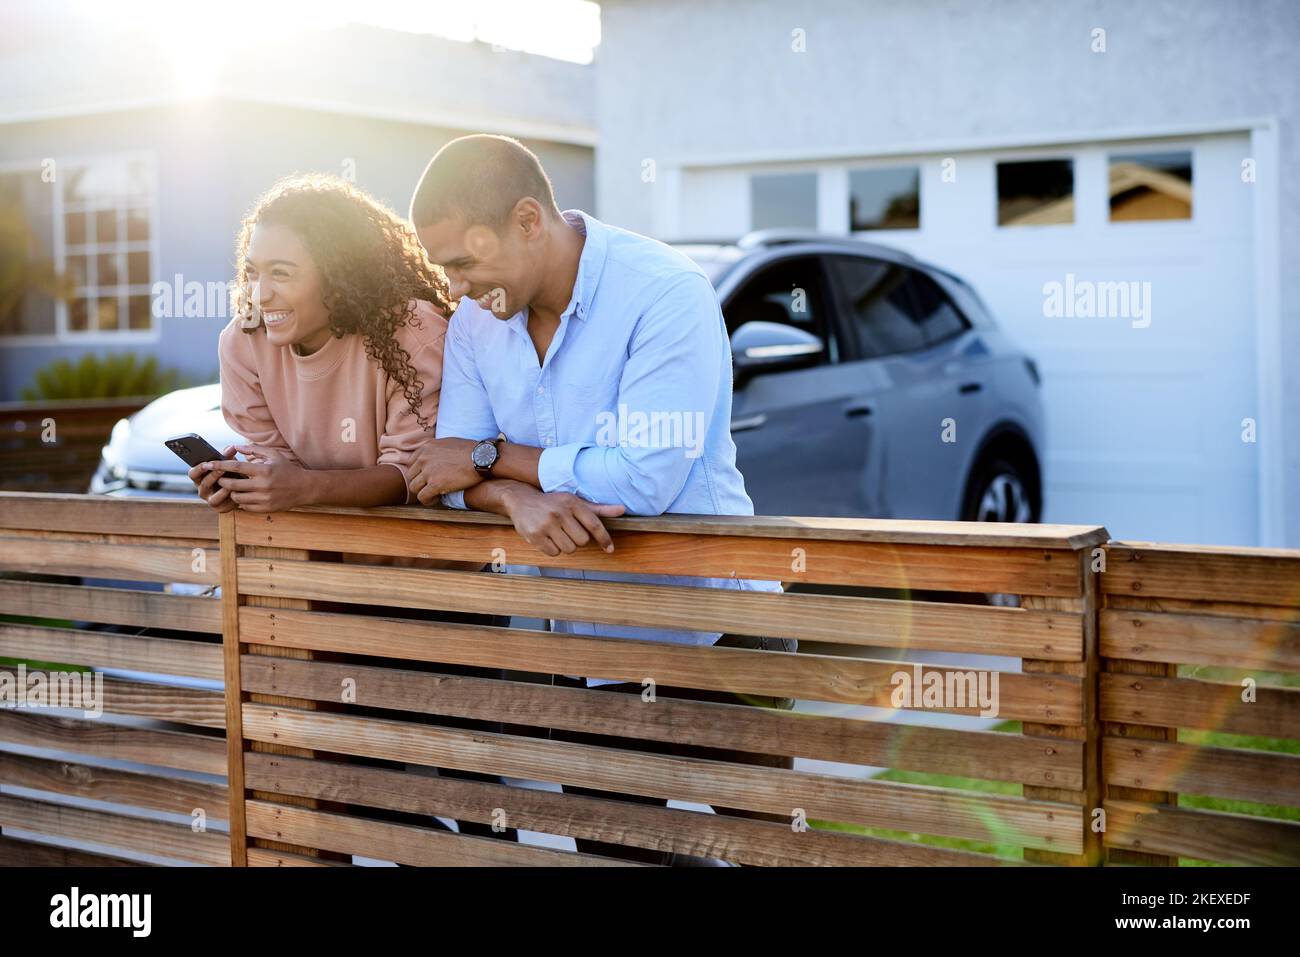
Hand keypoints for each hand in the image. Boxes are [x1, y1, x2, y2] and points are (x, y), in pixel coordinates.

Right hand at [188, 444, 237, 512]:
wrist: (242, 491)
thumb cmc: (231, 474)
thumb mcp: (228, 464)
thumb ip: (228, 456)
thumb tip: (232, 447)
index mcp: (200, 477)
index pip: (193, 473)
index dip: (198, 468)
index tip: (206, 463)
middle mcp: (202, 489)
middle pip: (203, 483)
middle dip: (213, 475)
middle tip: (221, 468)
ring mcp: (209, 499)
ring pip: (212, 495)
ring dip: (221, 486)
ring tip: (230, 480)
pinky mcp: (219, 507)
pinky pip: (222, 502)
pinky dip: (227, 496)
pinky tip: (234, 490)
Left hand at [203, 444, 311, 513]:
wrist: (305, 488)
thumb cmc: (287, 470)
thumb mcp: (274, 455)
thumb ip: (254, 449)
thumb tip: (235, 446)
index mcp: (264, 470)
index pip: (236, 466)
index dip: (220, 465)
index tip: (207, 463)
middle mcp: (263, 485)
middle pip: (232, 484)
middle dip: (222, 481)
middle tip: (221, 478)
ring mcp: (264, 499)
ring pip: (237, 497)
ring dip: (232, 492)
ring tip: (234, 487)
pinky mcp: (266, 509)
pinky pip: (245, 506)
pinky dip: (241, 501)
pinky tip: (245, 496)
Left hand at [408, 437, 480, 504]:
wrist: (481, 458)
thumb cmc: (470, 450)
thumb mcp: (448, 442)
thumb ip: (436, 449)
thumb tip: (435, 457)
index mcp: (426, 447)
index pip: (411, 463)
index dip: (419, 473)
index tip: (428, 477)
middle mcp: (423, 458)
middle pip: (411, 476)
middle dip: (421, 482)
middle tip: (432, 486)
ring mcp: (428, 471)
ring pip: (414, 488)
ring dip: (423, 492)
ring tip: (435, 494)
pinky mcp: (435, 484)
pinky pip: (423, 497)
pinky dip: (428, 500)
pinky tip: (438, 498)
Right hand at [501, 487, 624, 556]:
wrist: (520, 499)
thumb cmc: (553, 502)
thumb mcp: (575, 501)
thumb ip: (598, 508)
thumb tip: (622, 509)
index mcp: (572, 502)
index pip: (594, 524)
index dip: (604, 538)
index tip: (610, 549)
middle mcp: (559, 512)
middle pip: (582, 541)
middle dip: (578, 539)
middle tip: (568, 530)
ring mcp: (546, 524)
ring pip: (569, 549)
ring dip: (566, 545)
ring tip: (557, 533)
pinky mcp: (535, 535)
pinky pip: (554, 553)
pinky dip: (553, 549)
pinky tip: (547, 537)